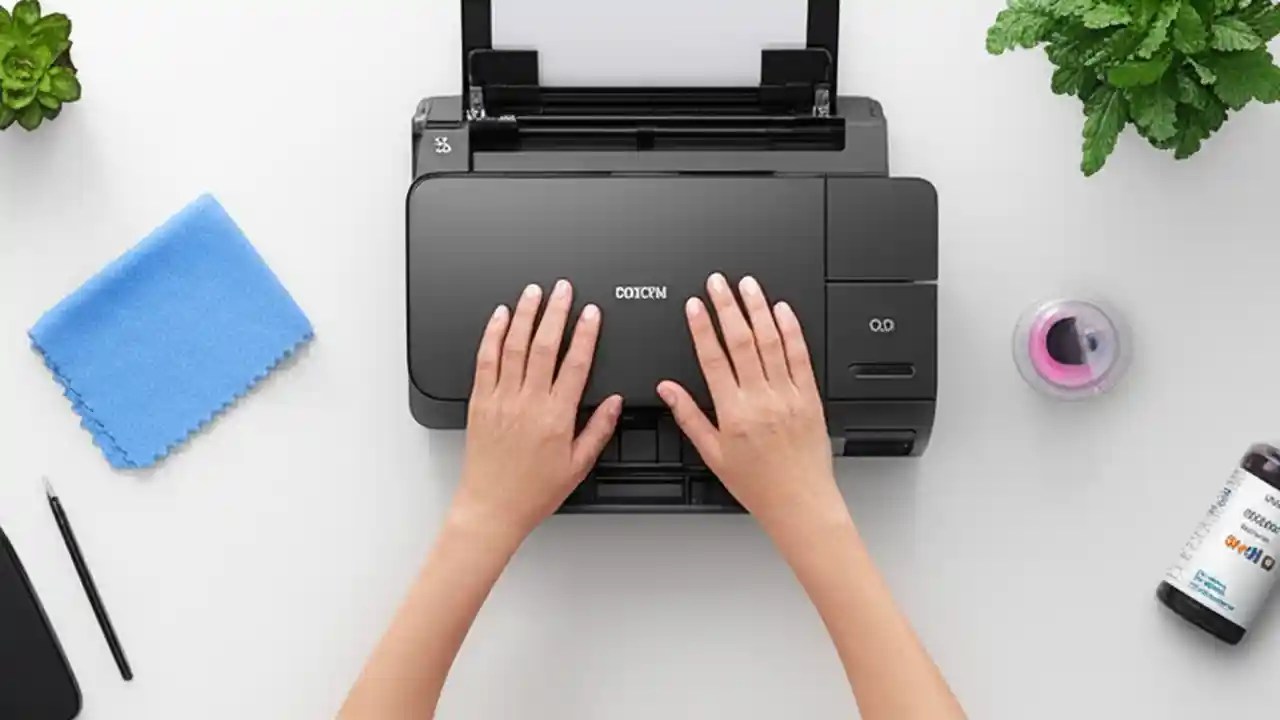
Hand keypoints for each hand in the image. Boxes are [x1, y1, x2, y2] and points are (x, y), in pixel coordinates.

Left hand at [454, 280, 622, 540]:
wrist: (492, 507)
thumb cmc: (532, 491)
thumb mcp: (578, 465)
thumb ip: (598, 429)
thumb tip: (615, 402)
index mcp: (556, 417)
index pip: (575, 363)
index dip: (585, 333)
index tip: (591, 313)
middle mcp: (528, 402)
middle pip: (543, 345)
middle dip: (556, 311)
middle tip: (563, 289)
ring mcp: (501, 399)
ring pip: (513, 345)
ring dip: (525, 314)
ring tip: (533, 292)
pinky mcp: (479, 402)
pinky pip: (485, 360)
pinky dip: (492, 334)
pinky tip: (499, 317)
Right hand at [657, 273, 843, 531]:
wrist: (799, 502)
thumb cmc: (757, 483)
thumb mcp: (712, 454)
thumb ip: (689, 416)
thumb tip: (668, 389)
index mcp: (733, 413)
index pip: (713, 359)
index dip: (701, 328)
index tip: (694, 306)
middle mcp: (761, 399)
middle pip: (741, 341)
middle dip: (727, 306)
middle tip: (718, 282)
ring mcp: (788, 396)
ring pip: (772, 342)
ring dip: (758, 309)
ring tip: (748, 285)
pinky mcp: (810, 397)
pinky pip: (801, 356)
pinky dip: (792, 330)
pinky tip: (783, 310)